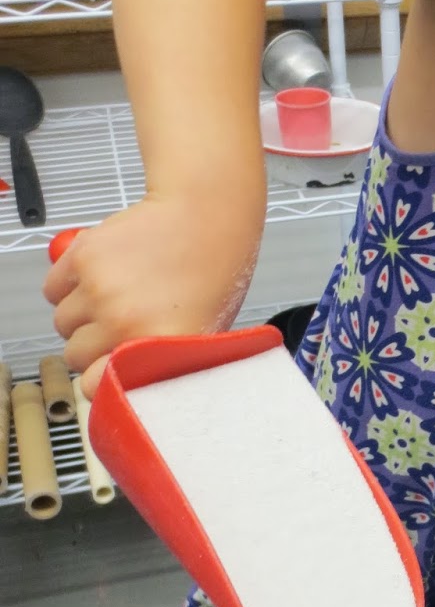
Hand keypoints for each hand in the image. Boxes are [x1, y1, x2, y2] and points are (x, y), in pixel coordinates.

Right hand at [43, 195, 262, 398]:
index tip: (110, 371)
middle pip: (74, 356)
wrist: (205, 217)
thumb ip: (162, 364)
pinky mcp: (83, 256)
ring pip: (62, 323)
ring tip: (113, 299)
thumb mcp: (202, 335)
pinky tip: (98, 280)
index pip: (95, 386)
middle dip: (92, 346)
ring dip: (81, 316)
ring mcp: (99, 288)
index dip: (101, 379)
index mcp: (155, 347)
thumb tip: (128, 389)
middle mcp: (122, 321)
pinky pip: (52, 290)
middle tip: (119, 327)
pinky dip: (66, 288)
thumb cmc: (210, 274)